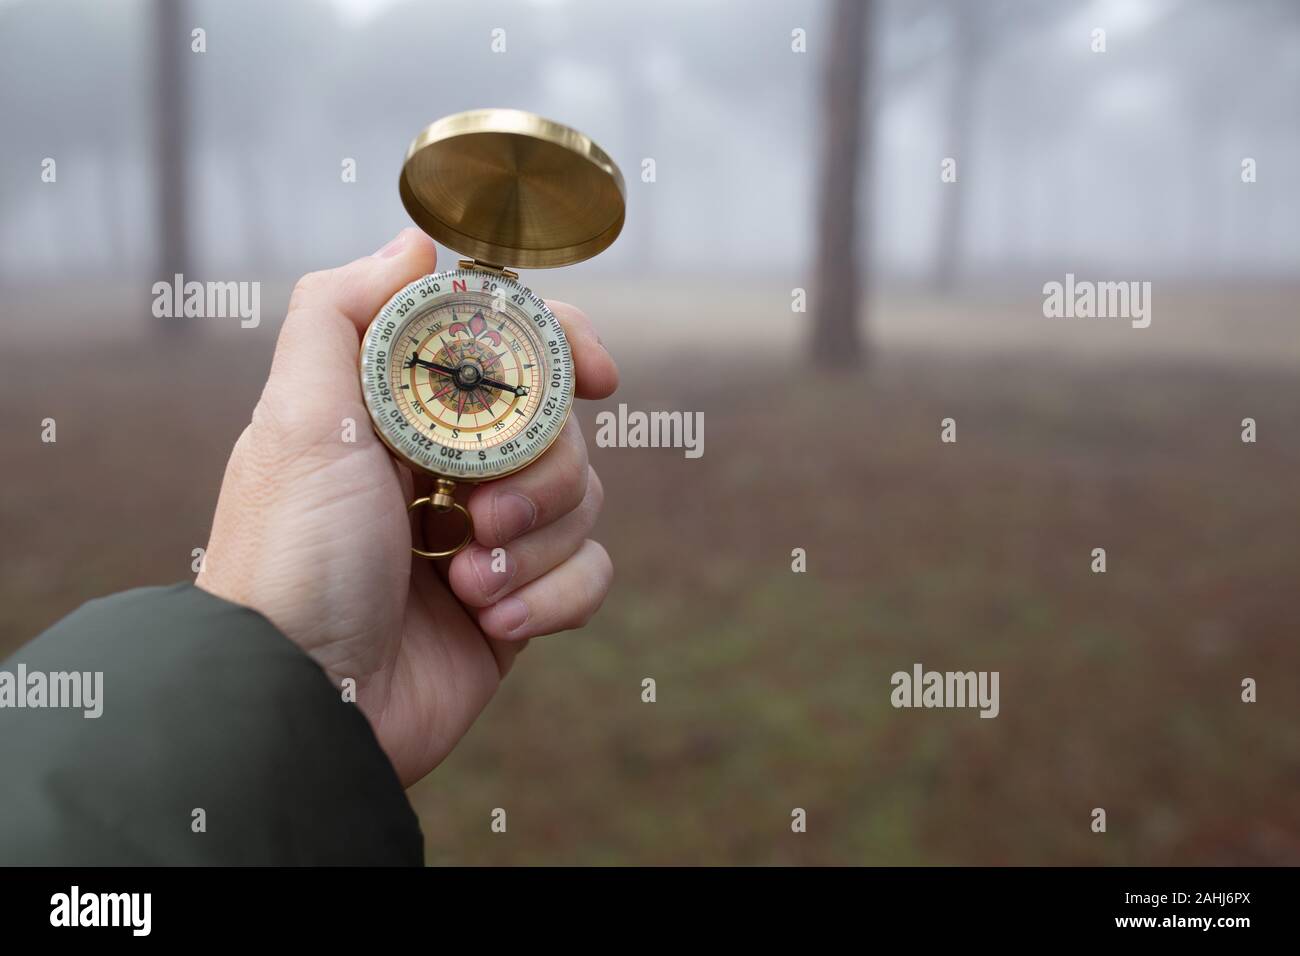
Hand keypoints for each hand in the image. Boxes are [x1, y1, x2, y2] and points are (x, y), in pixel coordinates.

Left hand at [196, 228, 617, 785]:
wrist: (300, 707)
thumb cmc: (291, 558)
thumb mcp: (296, 420)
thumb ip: (341, 312)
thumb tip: (417, 243)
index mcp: (403, 417)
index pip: (508, 352)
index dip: (563, 349)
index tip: (598, 376)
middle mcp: (449, 471)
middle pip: (560, 430)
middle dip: (538, 472)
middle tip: (478, 512)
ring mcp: (486, 542)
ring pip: (582, 504)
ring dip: (534, 543)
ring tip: (467, 583)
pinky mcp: (515, 608)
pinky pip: (588, 578)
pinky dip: (553, 597)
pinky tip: (492, 623)